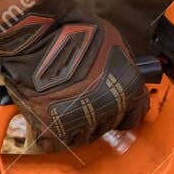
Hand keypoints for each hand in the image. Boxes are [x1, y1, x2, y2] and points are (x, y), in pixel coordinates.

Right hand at [0, 0, 147, 150]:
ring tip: (64, 110)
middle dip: (99, 117)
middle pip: (109, 126)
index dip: (124, 111)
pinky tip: (48, 121)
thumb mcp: (116, 45)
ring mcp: (80, 118)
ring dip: (76, 127)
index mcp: (128, 89)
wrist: (37, 32)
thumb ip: (124, 68)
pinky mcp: (50, 124)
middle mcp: (109, 107)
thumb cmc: (75, 31)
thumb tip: (124, 78)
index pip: (136, 115)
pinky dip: (51, 135)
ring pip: (84, 136)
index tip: (116, 109)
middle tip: (84, 104)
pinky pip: (55, 142)